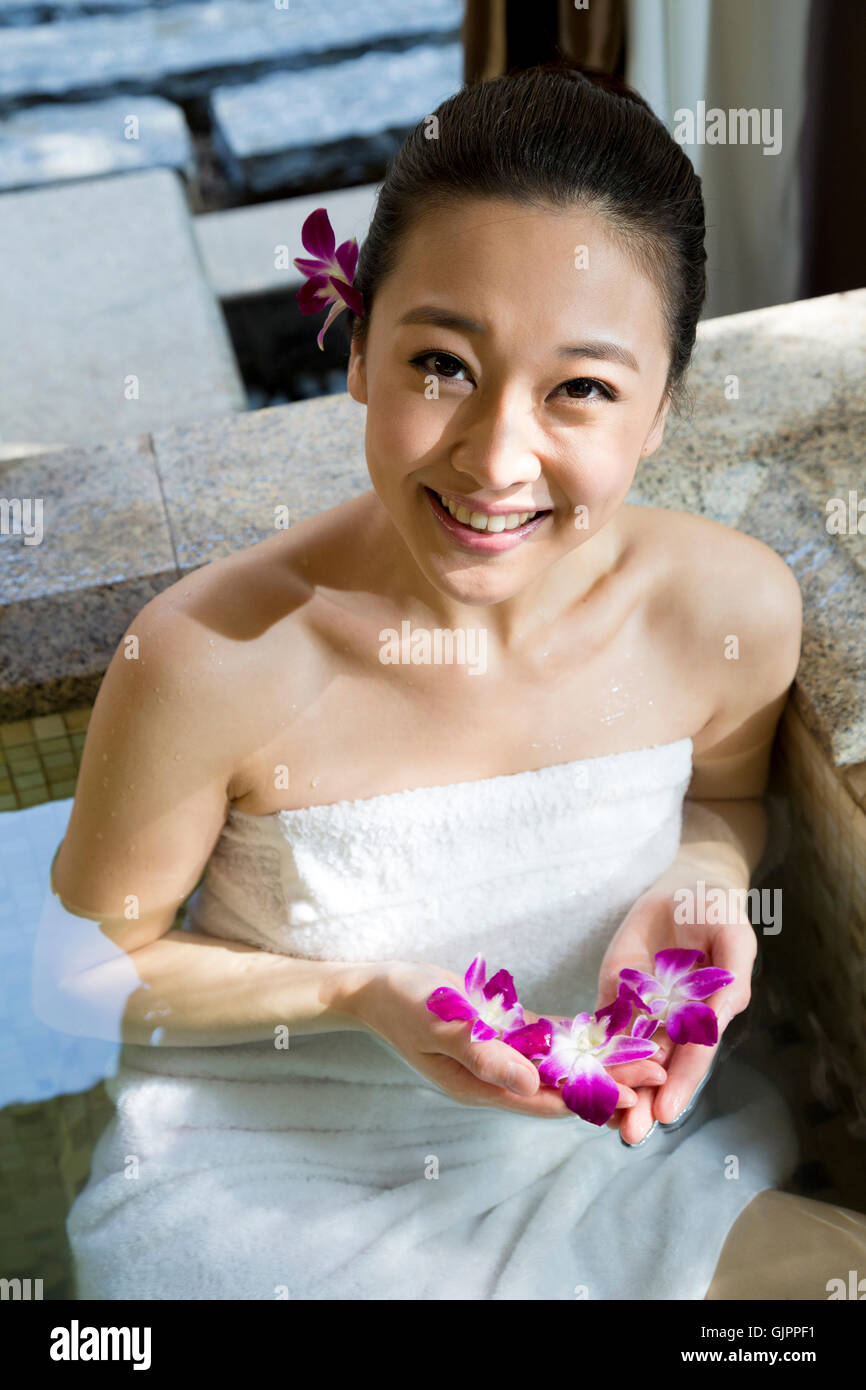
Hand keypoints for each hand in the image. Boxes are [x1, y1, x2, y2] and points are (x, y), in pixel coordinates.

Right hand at [354, 961, 663, 1119]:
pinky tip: (606, 1032)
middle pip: (563, 1085)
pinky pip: (545, 1040)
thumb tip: (532, 1084)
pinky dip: (575, 1039)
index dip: (591, 1097)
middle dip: (609, 1080)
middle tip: (656, 1071)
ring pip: (560, 1064)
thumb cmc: (402, 1003)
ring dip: (599, 1061)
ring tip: (644, 1055)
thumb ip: (482, 1055)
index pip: (547, 1099)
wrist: (374, 986)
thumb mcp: (438, 1026)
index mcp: (481, 1085)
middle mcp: (497, 1077)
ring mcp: (500, 1055)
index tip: (632, 1091)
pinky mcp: (502, 1031)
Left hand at [593, 882, 755, 1143]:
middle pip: (659, 1068)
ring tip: (602, 1120)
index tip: (666, 1112)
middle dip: (645, 1100)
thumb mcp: (734, 937)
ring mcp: (643, 1010)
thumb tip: (724, 1013)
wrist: (683, 887)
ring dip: (617, 1088)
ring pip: (628, 1057)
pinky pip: (602, 1026)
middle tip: (630, 1134)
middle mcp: (674, 1021)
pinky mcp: (616, 995)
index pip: (694, 1056)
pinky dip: (590, 1053)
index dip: (682, 1083)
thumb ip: (732, 977)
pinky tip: (576, 1078)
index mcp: (706, 1015)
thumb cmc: (717, 910)